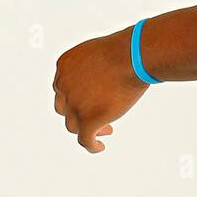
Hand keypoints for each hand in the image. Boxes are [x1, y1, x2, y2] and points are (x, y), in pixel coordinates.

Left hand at [53, 28, 148, 152]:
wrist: (133, 56)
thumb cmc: (124, 50)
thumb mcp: (100, 54)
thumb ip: (93, 68)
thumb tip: (101, 82)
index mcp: (64, 66)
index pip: (63, 89)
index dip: (76, 98)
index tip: (91, 101)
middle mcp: (64, 85)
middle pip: (65, 108)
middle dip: (79, 113)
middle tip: (97, 115)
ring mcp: (74, 104)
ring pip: (73, 126)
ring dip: (86, 129)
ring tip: (106, 129)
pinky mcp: (87, 119)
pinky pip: (85, 139)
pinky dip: (91, 145)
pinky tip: (100, 146)